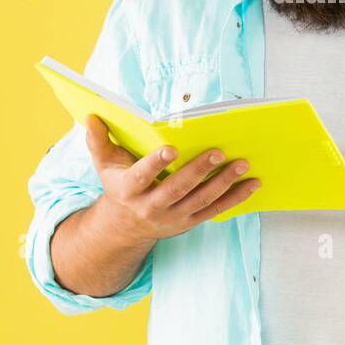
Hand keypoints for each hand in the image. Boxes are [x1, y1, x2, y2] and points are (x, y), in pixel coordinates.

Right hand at [83, 115, 260, 242]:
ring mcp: (173, 218)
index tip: (171, 148)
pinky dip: (236, 198)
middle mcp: (151, 207)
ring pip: (201, 201)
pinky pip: (216, 211)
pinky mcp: (190, 222)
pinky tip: (253, 184)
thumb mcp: (104, 165)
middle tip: (217, 151)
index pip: (142, 177)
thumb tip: (91, 115)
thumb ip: (98, 140)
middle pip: (177, 189)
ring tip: (242, 163)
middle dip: (198, 170)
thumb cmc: (118, 186)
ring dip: (224, 183)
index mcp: (129, 190)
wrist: (124, 228)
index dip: (155, 164)